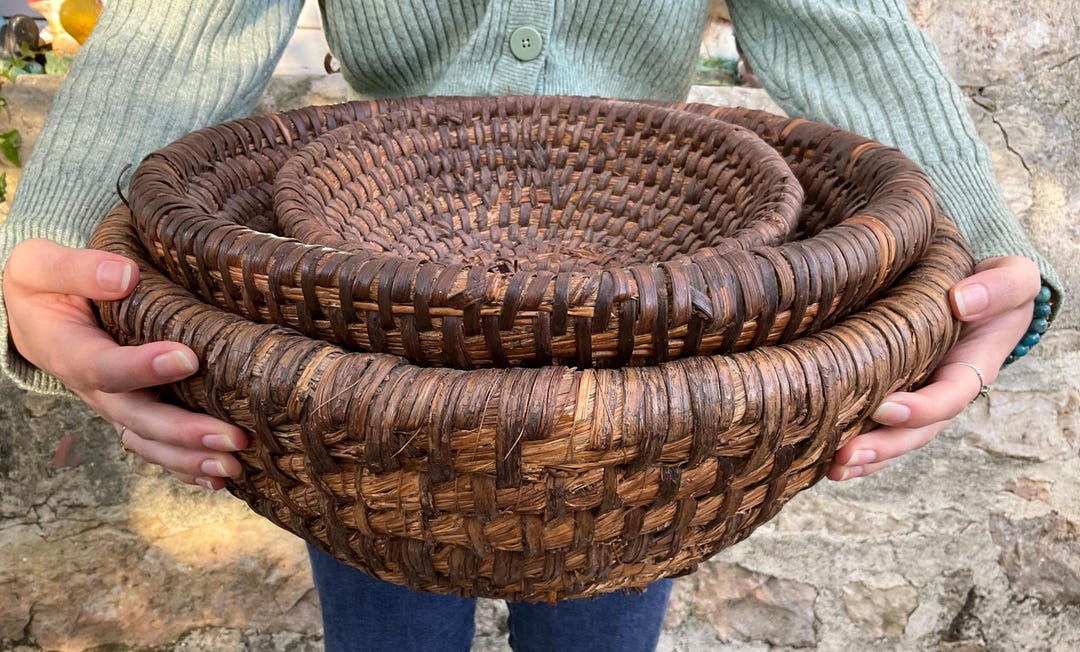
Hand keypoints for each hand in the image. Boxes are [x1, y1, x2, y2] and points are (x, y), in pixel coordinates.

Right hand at [4, 239, 247, 488]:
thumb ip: (76, 268)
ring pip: (150, 442)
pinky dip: (186, 468)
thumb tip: (125, 275)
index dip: (143, 367)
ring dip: (191, 458)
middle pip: (137, 417)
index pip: (105, 367)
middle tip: (232, 437)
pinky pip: (157, 449)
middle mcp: (95, 389)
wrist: (40, 312)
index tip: (189, 358)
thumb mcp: (39, 265)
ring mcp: (116, 405)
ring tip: (234, 465)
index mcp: (70, 350)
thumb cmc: (45, 285)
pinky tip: (221, 479)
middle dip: (184, 431)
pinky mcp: (134, 413)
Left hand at [828, 256, 1040, 480]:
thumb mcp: (1013, 278)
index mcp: (973, 366)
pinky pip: (877, 426)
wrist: (972, 287)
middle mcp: (942, 389)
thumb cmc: (993, 286)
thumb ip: (999, 288)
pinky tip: (826, 461)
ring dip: (866, 456)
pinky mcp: (891, 391)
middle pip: (918, 431)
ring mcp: (917, 395)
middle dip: (884, 446)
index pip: (951, 395)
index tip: (886, 408)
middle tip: (846, 455)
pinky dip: (857, 446)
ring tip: (834, 467)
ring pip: (895, 436)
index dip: (922, 408)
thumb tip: (962, 300)